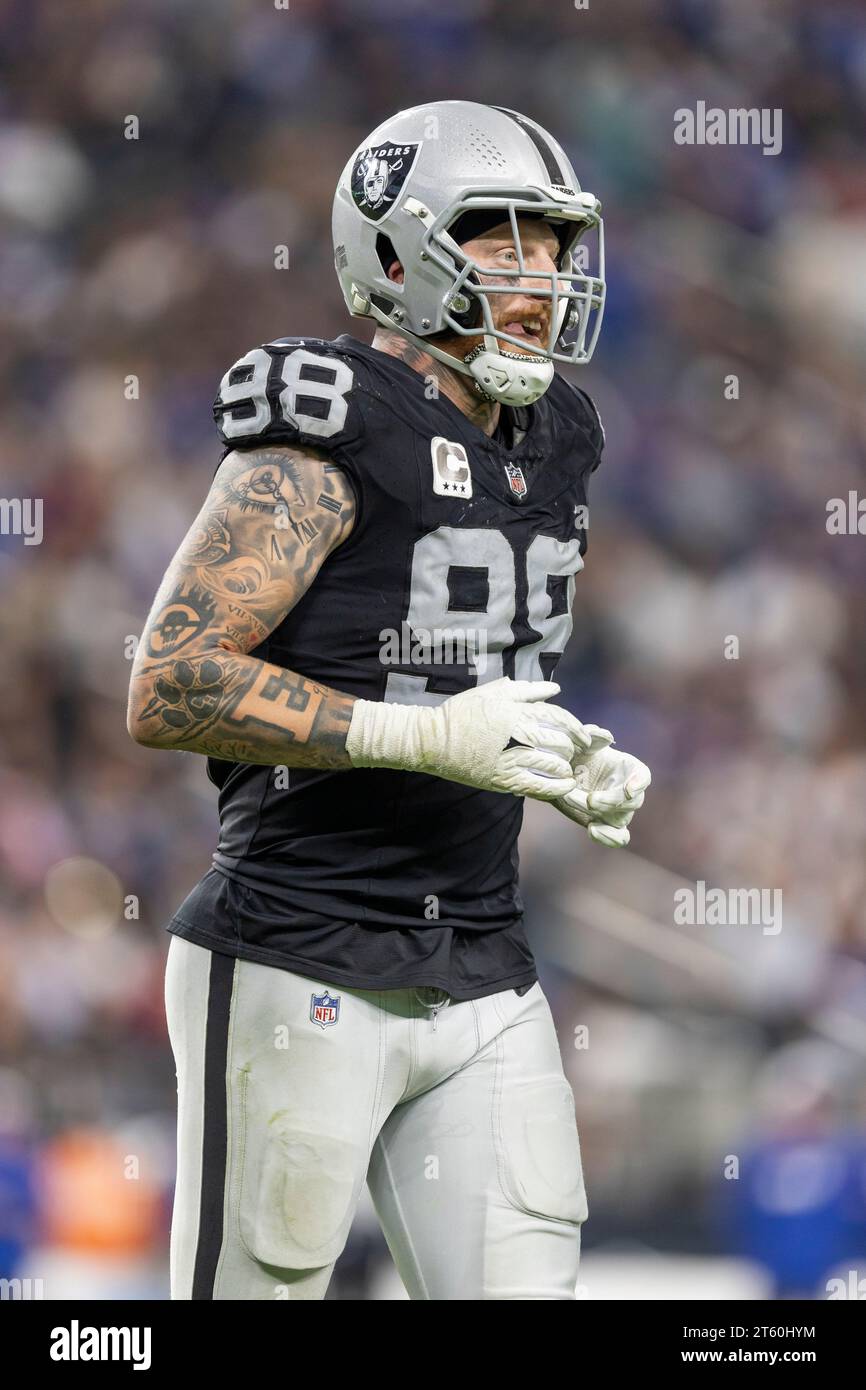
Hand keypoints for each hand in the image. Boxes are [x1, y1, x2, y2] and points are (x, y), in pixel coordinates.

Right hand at [346, 677, 592, 800]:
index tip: (584, 737)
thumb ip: (527, 690)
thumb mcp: (493, 693)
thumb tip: (555, 690)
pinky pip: (539, 786)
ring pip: (553, 765)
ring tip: (564, 769)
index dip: (578, 729)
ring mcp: (512, 759)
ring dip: (564, 768)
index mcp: (518, 711)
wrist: (433, 740)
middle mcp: (518, 734)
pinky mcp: (503, 779)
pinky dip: (556, 788)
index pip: (560, 719)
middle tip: (569, 753)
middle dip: (571, 749)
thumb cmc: (462, 713)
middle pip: (560, 743)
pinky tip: (564, 786)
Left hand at [552, 724, 650, 846]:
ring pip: (619, 819)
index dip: (638, 783)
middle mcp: (629, 792)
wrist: (561, 774)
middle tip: (587, 798)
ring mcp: (619, 811)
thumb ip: (593, 736)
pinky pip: (618, 838)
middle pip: (631, 802)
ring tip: (572, 799)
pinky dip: (608, 838)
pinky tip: (591, 829)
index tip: (629, 788)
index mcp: (630, 769)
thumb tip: (605, 737)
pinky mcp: (607, 825)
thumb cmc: (578, 754)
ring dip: (598, 812)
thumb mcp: (582, 742)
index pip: (643, 778)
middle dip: (609, 800)